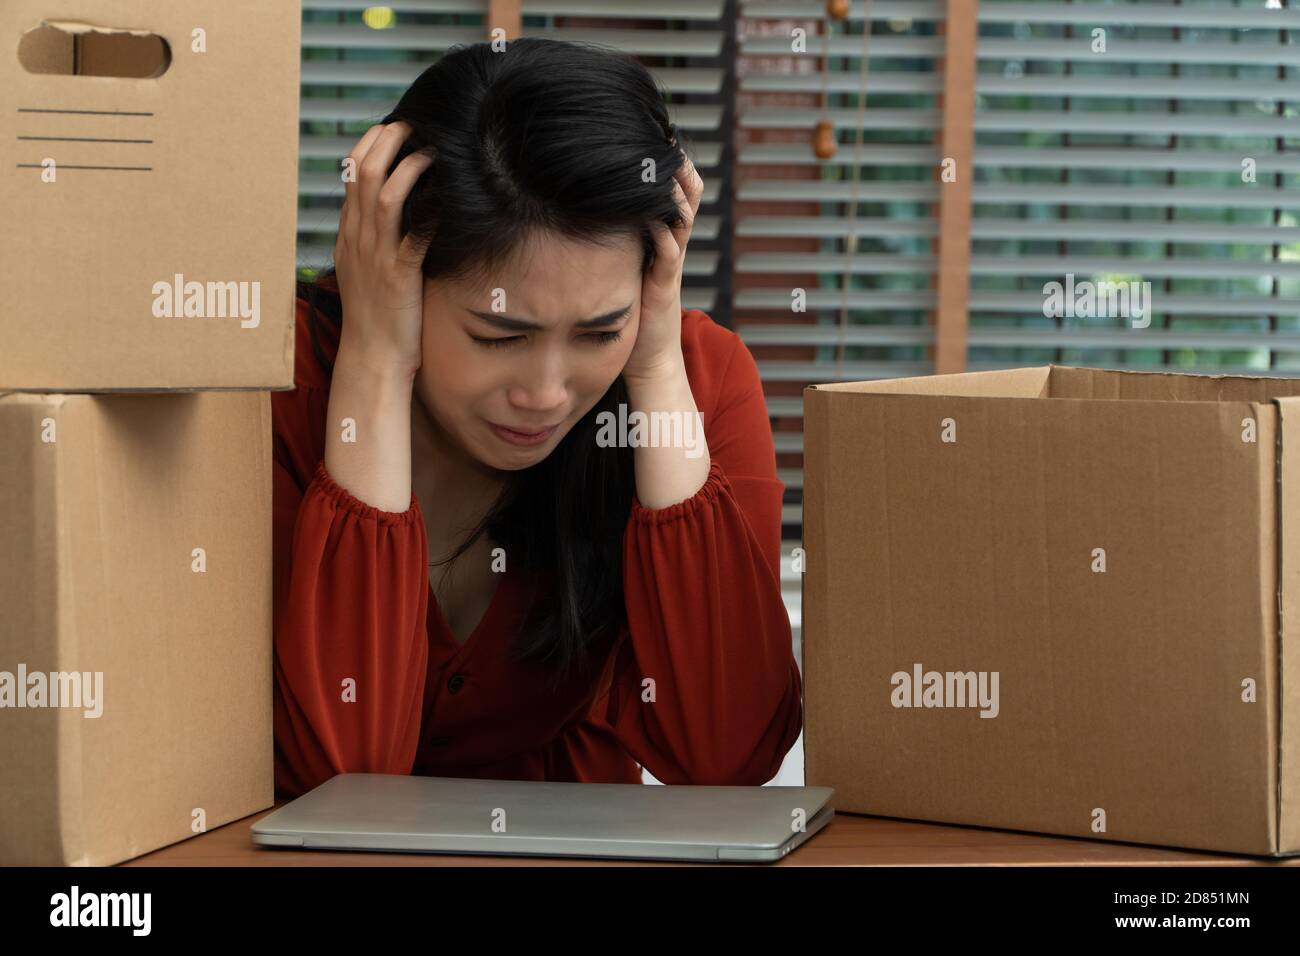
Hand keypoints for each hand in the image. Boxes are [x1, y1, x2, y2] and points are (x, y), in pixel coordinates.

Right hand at [334, 120, 434, 379]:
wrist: (372, 357)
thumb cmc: (378, 317)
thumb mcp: (367, 270)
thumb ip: (376, 239)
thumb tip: (397, 211)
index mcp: (349, 233)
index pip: (350, 172)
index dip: (371, 143)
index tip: (394, 127)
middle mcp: (358, 238)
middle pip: (363, 171)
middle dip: (388, 140)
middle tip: (413, 124)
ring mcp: (376, 256)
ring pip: (384, 194)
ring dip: (409, 166)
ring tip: (431, 151)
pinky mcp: (398, 276)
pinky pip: (413, 235)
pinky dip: (430, 211)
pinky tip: (447, 197)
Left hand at [623, 152, 702, 384]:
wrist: (648, 359)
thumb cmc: (630, 313)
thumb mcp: (624, 266)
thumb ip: (618, 239)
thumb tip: (584, 206)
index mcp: (662, 239)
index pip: (673, 191)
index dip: (668, 164)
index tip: (653, 135)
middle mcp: (670, 246)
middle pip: (687, 196)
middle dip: (677, 168)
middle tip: (665, 138)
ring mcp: (669, 266)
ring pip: (682, 219)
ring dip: (674, 193)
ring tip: (664, 166)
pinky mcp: (663, 287)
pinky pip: (669, 253)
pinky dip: (664, 232)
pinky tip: (653, 216)